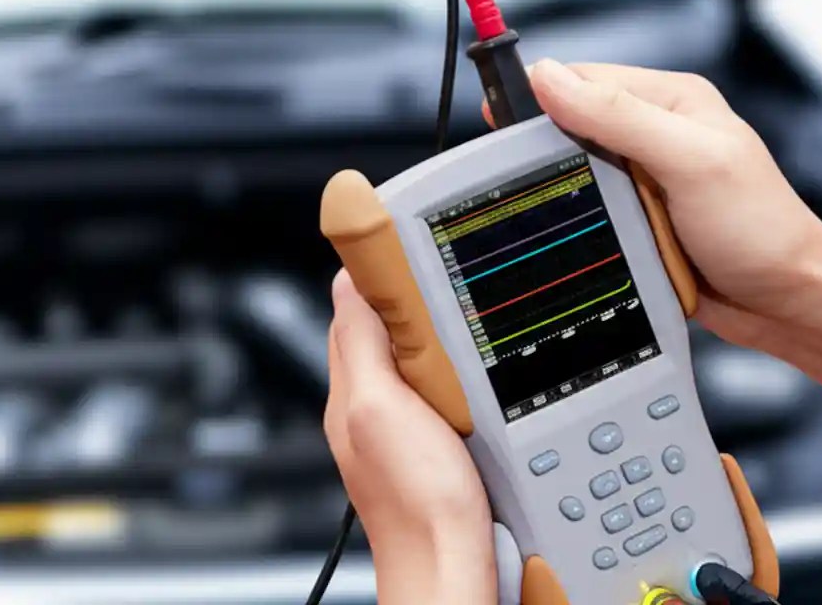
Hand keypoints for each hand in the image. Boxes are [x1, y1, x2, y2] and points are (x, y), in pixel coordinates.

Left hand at [324, 270, 496, 604]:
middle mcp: (369, 413)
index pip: (349, 315)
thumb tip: (346, 282)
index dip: (375, 281)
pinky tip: (475, 384)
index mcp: (349, 394)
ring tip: (462, 330)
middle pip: (382, 339)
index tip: (405, 251)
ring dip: (436, 346)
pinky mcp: (433, 455)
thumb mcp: (380, 406)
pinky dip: (455, 383)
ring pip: (414, 368)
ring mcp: (401, 436)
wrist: (451, 571)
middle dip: (408, 310)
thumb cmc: (417, 504)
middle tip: (444, 288)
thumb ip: (361, 345)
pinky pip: (438, 402)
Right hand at [514, 60, 821, 394]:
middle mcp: (653, 132)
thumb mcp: (689, 160)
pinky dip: (572, 221)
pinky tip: (564, 234)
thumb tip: (546, 77)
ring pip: (570, 171)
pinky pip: (584, 210)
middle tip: (517, 176)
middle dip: (543, 149)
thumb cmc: (758, 228)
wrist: (787, 302)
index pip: (583, 80)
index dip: (537, 96)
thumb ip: (619, 116)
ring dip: (557, 191)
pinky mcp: (635, 217)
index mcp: (669, 100)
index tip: (497, 121)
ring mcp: (642, 177)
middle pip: (569, 126)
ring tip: (542, 210)